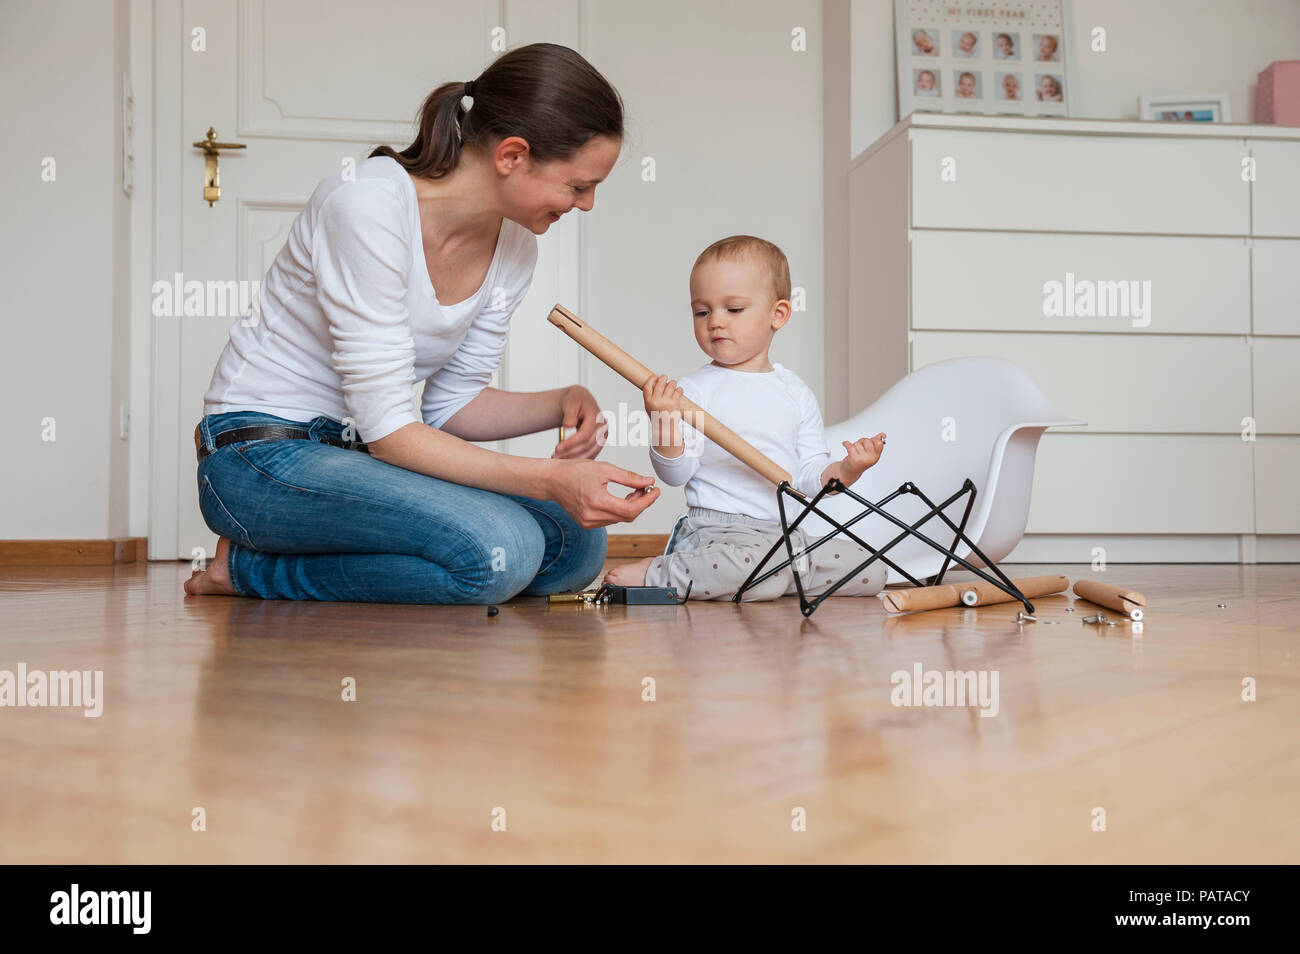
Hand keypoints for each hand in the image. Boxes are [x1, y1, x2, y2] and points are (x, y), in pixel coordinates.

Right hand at [545, 459, 660, 528]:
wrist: (552, 480)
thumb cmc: (574, 471)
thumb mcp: (604, 469)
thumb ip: (629, 477)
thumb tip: (648, 482)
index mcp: (597, 501)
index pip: (631, 509)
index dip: (647, 501)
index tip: (656, 491)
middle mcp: (592, 516)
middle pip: (628, 516)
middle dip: (641, 502)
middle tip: (646, 487)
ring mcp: (589, 523)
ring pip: (620, 519)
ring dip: (631, 506)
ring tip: (634, 490)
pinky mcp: (587, 524)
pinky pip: (611, 520)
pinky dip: (620, 510)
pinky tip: (622, 498)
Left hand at [552, 386, 603, 459]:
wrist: (580, 400)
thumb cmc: (575, 400)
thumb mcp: (570, 403)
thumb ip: (570, 414)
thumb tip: (569, 425)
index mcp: (597, 417)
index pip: (584, 435)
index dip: (570, 443)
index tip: (557, 448)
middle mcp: (603, 428)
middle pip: (587, 446)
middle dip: (570, 453)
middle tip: (555, 456)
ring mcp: (603, 436)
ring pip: (590, 453)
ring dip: (574, 458)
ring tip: (558, 459)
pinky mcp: (600, 442)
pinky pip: (591, 454)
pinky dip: (579, 459)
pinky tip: (566, 459)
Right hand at [643, 374, 683, 413]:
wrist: (666, 428)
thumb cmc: (658, 417)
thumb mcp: (649, 407)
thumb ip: (650, 397)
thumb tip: (654, 383)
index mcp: (648, 401)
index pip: (647, 386)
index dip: (651, 379)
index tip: (655, 375)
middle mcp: (656, 401)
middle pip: (660, 383)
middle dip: (663, 378)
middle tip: (665, 377)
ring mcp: (665, 401)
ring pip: (670, 385)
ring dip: (673, 382)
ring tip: (673, 384)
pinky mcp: (674, 403)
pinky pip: (678, 391)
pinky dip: (679, 389)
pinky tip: (679, 390)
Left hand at [841, 432, 886, 478]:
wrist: (851, 471)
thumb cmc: (861, 460)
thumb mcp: (870, 452)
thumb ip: (876, 442)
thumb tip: (882, 434)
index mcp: (876, 455)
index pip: (879, 443)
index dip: (873, 440)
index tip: (869, 441)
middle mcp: (871, 458)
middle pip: (867, 441)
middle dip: (862, 441)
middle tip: (860, 446)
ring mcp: (863, 459)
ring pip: (858, 443)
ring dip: (854, 445)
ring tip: (854, 451)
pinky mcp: (854, 459)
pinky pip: (850, 446)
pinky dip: (846, 443)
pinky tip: (845, 444)